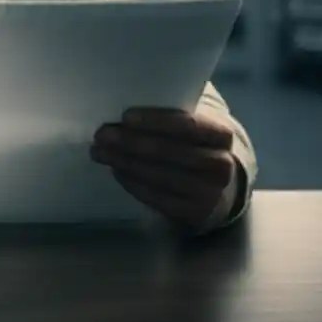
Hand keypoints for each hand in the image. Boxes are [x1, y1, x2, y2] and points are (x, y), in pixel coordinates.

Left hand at [90, 107, 240, 231]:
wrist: (217, 185)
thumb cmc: (194, 144)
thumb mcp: (193, 125)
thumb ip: (171, 113)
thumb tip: (124, 108)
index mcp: (222, 135)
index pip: (188, 126)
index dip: (156, 121)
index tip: (125, 116)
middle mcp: (221, 165)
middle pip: (169, 152)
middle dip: (131, 142)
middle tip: (101, 135)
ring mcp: (210, 193)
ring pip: (160, 176)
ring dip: (124, 162)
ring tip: (99, 152)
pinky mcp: (194, 213)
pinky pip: (157, 197)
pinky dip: (132, 182)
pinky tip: (116, 170)